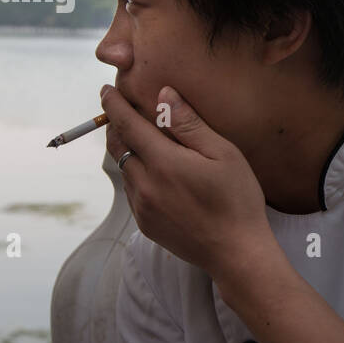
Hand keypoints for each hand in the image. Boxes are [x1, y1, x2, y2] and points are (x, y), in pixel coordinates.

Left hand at [101, 83, 271, 278]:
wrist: (236, 253)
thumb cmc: (238, 200)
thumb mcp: (223, 154)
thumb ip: (190, 124)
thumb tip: (164, 94)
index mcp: (163, 162)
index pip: (126, 125)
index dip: (113, 105)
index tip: (106, 89)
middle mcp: (145, 184)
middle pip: (117, 146)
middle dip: (114, 124)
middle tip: (120, 110)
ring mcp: (142, 207)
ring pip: (123, 169)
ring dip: (126, 150)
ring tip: (140, 139)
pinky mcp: (145, 224)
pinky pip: (131, 191)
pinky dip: (135, 174)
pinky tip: (154, 173)